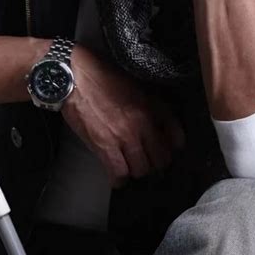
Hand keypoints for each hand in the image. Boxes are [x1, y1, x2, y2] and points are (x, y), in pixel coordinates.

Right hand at [62, 45, 185, 187]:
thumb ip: (154, 105)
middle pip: (160, 160)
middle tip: (148, 161)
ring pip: (141, 170)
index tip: (166, 150)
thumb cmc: (106, 77)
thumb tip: (165, 126)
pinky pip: (118, 173)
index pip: (177, 139)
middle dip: (156, 164)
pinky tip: (118, 174)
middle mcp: (142, 124)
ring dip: (137, 171)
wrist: (78, 76)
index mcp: (152, 107)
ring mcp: (123, 136)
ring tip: (131, 166)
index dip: (172, 148)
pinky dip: (119, 178)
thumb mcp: (138, 86)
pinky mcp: (104, 145)